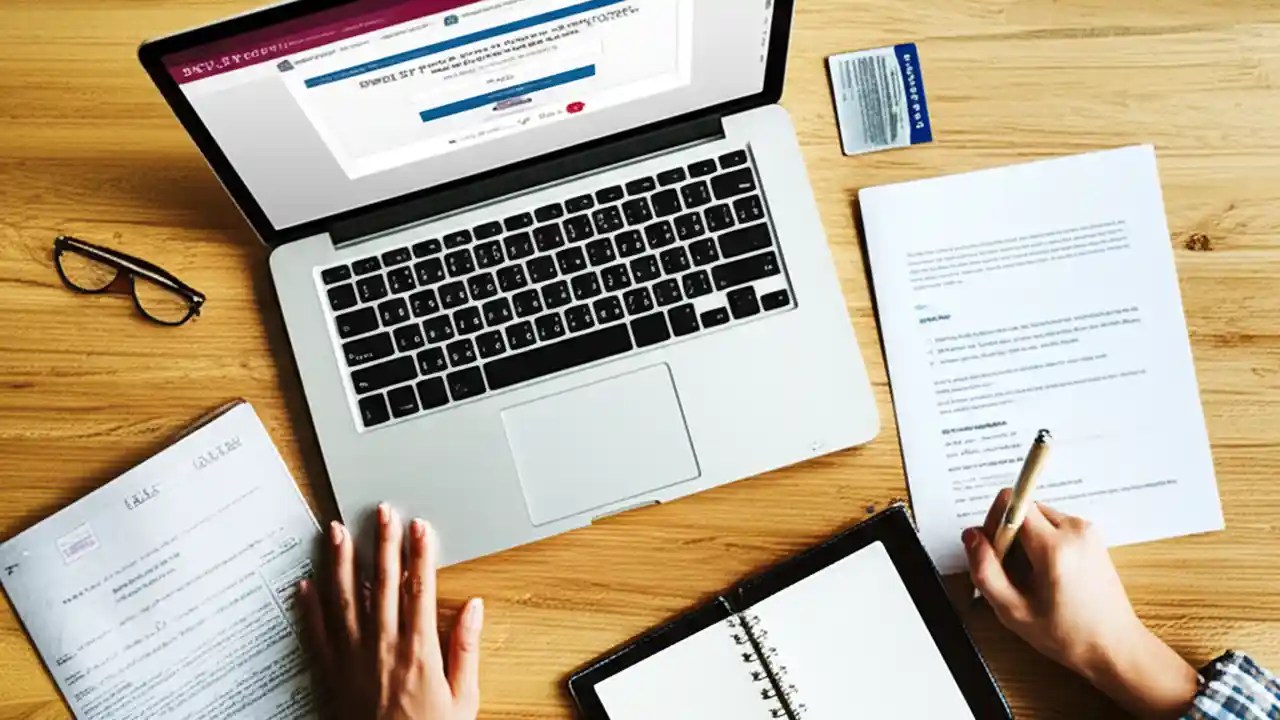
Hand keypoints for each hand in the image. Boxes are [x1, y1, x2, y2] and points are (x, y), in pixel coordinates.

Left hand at [298, 504, 483, 719]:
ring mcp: (353, 659)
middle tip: (382, 513)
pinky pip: (317, 634)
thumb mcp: (463, 698)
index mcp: (420, 651)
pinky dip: (309, 607)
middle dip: (382, 543)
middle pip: (382, 584)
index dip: (420, 554)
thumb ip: (466, 649)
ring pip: (345, 600)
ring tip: (337, 532)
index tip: (419, 528)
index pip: (419, 589)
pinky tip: (304, 583)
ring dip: (340, 563)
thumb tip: (472, 608)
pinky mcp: (331, 674)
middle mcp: (383, 647)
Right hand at [963, 490, 1198, 718]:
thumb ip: (984, 570)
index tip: (996, 553)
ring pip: (1036, 517)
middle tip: (1013, 573)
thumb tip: (971, 536)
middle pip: (1022, 509)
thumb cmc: (1069, 635)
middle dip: (1008, 536)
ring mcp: (1086, 531)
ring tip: (1032, 578)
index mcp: (1055, 547)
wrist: (1115, 646)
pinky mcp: (1091, 536)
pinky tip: (1047, 574)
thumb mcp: (1014, 611)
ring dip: (1025, 540)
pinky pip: (1053, 525)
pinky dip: (1042, 542)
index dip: (994, 524)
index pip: (1011, 502)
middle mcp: (1075, 530)